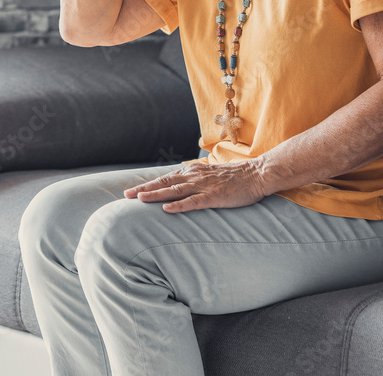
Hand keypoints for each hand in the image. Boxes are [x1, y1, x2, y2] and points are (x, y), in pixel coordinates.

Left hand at [123, 159, 267, 212]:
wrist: (256, 174)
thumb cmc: (235, 178)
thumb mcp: (211, 176)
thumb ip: (196, 180)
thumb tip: (183, 186)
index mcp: (194, 172)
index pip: (166, 179)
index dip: (149, 185)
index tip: (132, 192)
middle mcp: (195, 176)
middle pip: (165, 183)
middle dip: (145, 189)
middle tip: (126, 196)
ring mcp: (204, 186)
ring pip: (174, 191)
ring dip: (156, 195)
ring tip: (139, 200)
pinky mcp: (213, 196)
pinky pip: (193, 202)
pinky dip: (179, 205)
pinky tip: (167, 209)